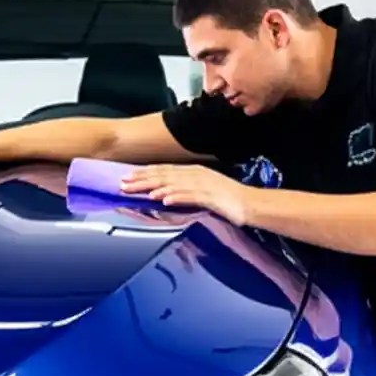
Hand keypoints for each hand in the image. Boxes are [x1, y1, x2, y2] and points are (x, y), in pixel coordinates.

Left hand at [120, 164, 251, 224]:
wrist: (252, 205)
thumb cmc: (229, 201)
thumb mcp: (202, 192)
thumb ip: (185, 191)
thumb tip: (165, 195)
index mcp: (194, 171)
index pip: (164, 170)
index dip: (144, 173)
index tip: (127, 176)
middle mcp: (196, 174)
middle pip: (164, 175)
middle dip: (142, 178)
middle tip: (123, 182)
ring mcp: (204, 184)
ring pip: (173, 184)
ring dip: (153, 186)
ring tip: (136, 189)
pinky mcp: (212, 197)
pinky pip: (190, 196)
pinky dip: (176, 196)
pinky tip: (163, 199)